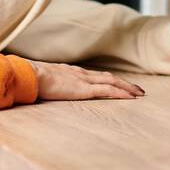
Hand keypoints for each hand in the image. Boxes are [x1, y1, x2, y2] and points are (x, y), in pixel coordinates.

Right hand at [26, 60, 144, 100]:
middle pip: (107, 76)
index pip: (93, 75)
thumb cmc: (29, 80)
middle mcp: (80, 73)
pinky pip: (108, 91)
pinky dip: (122, 93)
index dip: (106, 80)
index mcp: (69, 72)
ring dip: (127, 87)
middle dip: (123, 83)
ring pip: (112, 81)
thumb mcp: (38, 83)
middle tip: (136, 89)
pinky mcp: (84, 89)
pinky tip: (131, 98)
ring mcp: (83, 80)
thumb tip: (38, 92)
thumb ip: (44, 87)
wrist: (29, 75)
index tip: (115, 84)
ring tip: (139, 94)